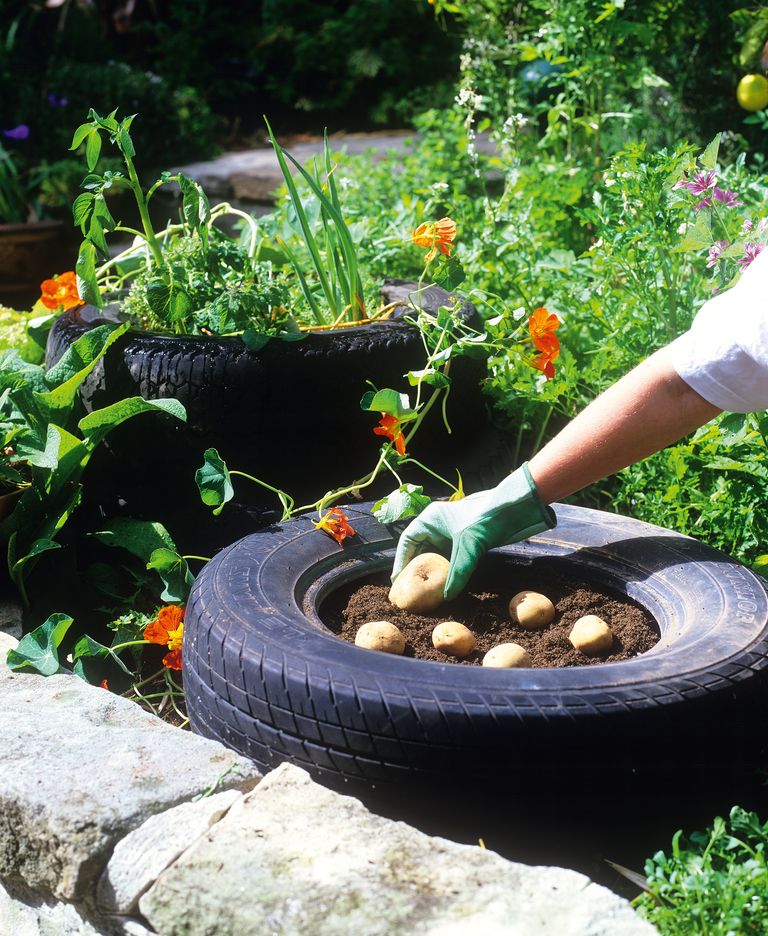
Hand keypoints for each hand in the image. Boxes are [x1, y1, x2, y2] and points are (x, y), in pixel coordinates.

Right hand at [391, 463, 555, 599]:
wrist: (512, 509)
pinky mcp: (464, 539)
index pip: (408, 541)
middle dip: (414, 567)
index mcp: (430, 519)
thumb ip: (457, 573)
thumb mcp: (468, 549)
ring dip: (431, 569)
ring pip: (435, 553)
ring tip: (424, 589)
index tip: (397, 580)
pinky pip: (449, 556)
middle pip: (419, 548)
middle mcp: (437, 525)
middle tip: (409, 588)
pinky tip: (445, 582)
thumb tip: (448, 596)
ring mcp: (451, 531)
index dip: (401, 560)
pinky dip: (446, 569)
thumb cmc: (484, 520)